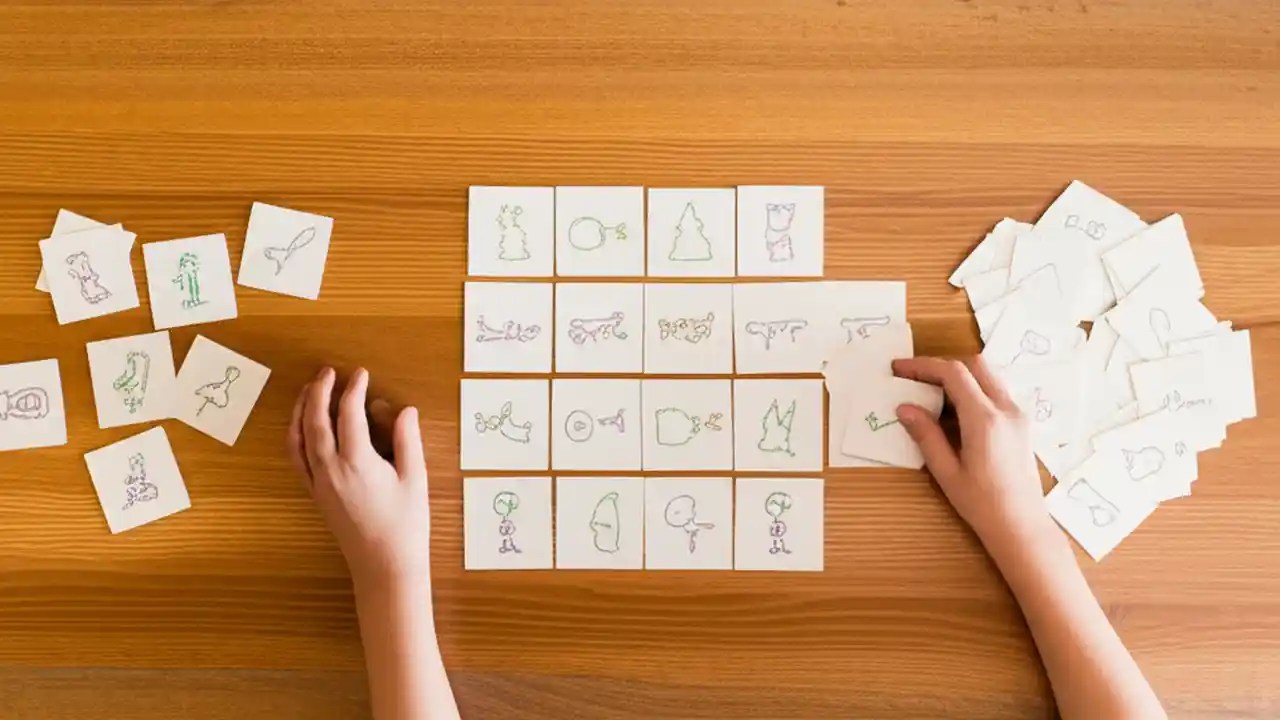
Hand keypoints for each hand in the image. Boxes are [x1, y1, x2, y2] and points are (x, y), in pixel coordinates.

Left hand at [288, 367, 431, 590]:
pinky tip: (302, 427)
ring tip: (309, 391)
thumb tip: (406, 410)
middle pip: (316, 420)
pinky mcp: (315, 495)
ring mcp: (318, 483)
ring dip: (301, 410)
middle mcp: (330, 469)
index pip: (349, 413)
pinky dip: (295, 436)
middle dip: (319, 391)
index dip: (354, 389)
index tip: (361, 374)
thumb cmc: (406, 525)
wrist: (384, 567)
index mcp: (357, 462)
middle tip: (328, 372)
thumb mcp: (415, 479)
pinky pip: (296, 458)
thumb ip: (408, 441)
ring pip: (299, 438)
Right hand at [892, 356, 1049, 542]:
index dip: (923, 366)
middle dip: (943, 365)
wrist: (1022, 525)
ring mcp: (1018, 415)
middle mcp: (1006, 409)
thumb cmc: (982, 504)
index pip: (953, 374)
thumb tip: (905, 408)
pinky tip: (956, 412)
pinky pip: (996, 392)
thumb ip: (926, 436)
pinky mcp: (1022, 424)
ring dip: (960, 376)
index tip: (899, 369)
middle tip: (915, 378)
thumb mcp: (947, 472)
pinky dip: (974, 390)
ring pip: (989, 376)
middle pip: (975, 365)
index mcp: (984, 419)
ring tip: (933, 394)